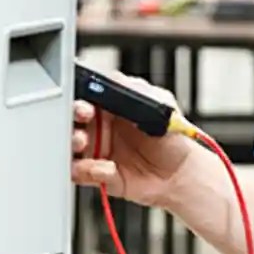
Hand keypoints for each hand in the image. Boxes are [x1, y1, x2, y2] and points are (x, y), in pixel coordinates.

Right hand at [70, 72, 199, 210]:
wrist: (183, 172)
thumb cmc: (173, 136)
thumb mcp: (159, 104)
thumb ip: (135, 91)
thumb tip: (114, 79)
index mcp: (110, 107)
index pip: (86, 96)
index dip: (81, 95)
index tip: (85, 99)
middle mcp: (99, 128)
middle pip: (71, 119)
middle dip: (70, 116)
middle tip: (82, 116)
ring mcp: (96, 151)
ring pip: (69, 145)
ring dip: (72, 142)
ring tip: (83, 142)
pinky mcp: (97, 174)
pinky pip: (80, 172)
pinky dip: (88, 170)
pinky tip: (107, 168)